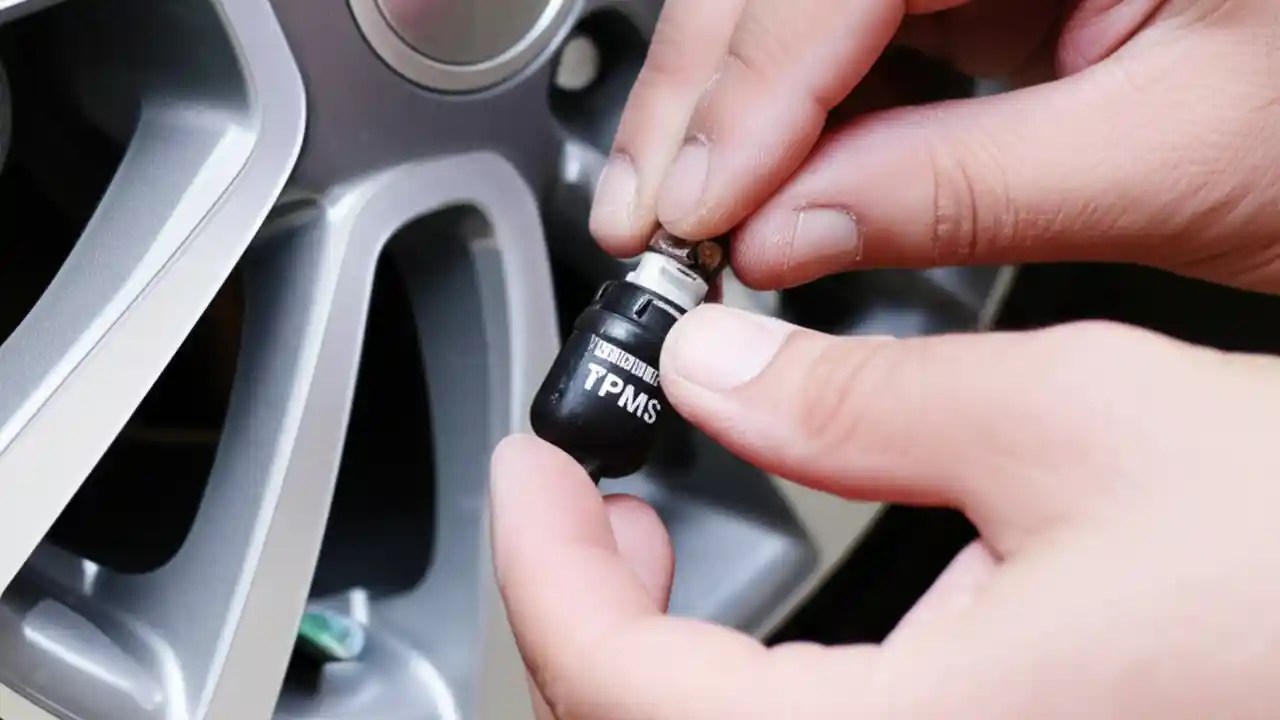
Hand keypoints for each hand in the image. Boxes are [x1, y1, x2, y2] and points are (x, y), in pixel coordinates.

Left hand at [492, 305, 1279, 718]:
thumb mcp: (1074, 423)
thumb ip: (858, 398)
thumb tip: (716, 376)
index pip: (621, 688)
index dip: (544, 563)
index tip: (531, 475)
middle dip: (580, 613)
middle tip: (577, 503)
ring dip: (646, 659)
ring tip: (643, 544)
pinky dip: (736, 695)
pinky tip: (767, 631)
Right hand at [589, 0, 1279, 291]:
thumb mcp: (1171, 163)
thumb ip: (958, 191)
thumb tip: (785, 231)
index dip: (753, 92)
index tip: (693, 211)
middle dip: (709, 91)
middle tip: (650, 213)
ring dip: (734, 99)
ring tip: (682, 204)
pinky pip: (860, 21)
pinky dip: (802, 104)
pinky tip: (763, 172)